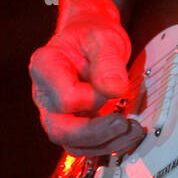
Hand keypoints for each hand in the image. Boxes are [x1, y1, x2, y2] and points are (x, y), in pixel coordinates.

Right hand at [29, 12, 145, 154]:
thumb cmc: (92, 33)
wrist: (90, 34)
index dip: (93, 98)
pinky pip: (83, 144)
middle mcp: (45, 93)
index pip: (65, 99)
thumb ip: (108, 61)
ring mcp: (55, 111)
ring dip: (105, 144)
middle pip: (60, 130)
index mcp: (46, 67)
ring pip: (72, 144)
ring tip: (132, 131)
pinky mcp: (70, 121)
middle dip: (97, 134)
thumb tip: (114, 89)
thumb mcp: (104, 37)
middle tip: (126, 124)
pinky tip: (126, 135)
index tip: (114, 86)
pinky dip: (106, 144)